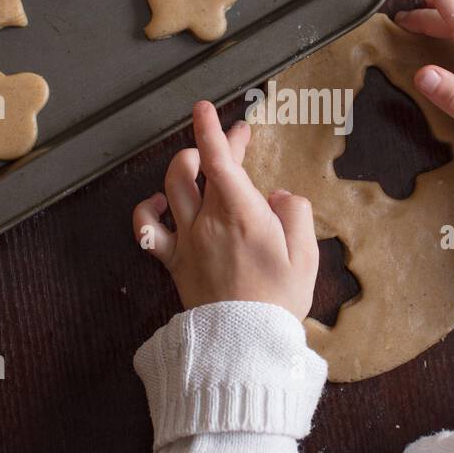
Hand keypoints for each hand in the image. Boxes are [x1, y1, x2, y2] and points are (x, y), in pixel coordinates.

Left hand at [132, 100, 318, 319]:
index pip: (219, 160)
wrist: (244, 344)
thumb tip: (280, 196)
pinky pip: (147, 228)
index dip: (211, 129)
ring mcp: (187, 240)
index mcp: (243, 215)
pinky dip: (148, 208)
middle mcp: (208, 221)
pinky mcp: (173, 260)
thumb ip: (296, 215)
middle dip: (217, 143)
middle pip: (201, 166)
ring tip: (200, 162)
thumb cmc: (278, 302)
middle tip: (238, 138)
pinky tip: (161, 202)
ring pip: (172, 185)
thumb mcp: (306, 256)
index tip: (206, 108)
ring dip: (184, 164)